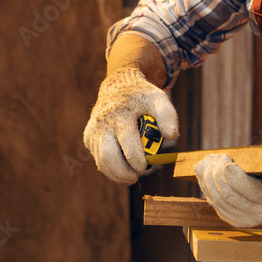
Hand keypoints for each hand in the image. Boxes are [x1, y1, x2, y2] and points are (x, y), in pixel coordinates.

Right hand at [83, 68, 178, 183]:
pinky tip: (121, 166)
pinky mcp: (89, 137)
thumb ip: (168, 115)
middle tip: (136, 176)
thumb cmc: (141, 96)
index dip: (136, 158)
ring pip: (101, 161)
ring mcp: (94, 130)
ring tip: (131, 175)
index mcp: (121, 113)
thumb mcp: (158, 99)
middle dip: (123, 172)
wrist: (118, 86)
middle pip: (108, 156)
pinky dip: (109, 167)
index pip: (127, 141)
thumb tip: (172, 136)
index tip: (144, 165)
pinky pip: (97, 158)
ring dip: (116, 174)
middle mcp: (103, 122)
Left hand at [195, 153, 261, 227]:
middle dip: (216, 174)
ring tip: (208, 160)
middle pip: (229, 196)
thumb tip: (244, 151)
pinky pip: (212, 202)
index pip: (252, 192)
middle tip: (217, 156)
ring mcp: (243, 219)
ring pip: (216, 199)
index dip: (236, 178)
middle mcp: (259, 214)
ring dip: (207, 177)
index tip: (227, 163)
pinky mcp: (230, 218)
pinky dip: (204, 184)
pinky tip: (203, 170)